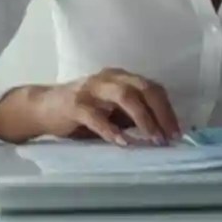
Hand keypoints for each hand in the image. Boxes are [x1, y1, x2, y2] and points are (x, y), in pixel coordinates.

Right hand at [0, 67, 182, 146]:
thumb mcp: (112, 110)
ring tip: (153, 139)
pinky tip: (123, 143)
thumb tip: (162, 133)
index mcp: (121, 77)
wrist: (43, 107)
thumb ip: (132, 116)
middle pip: (144, 88)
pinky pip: (97, 116)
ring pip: (125, 96)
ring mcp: (92, 89)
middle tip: (170, 137)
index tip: (178, 132)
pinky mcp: (75, 104)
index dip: (168, 109)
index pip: (152, 88)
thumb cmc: (83, 111)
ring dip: (143, 119)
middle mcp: (110, 78)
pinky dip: (112, 130)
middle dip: (161, 113)